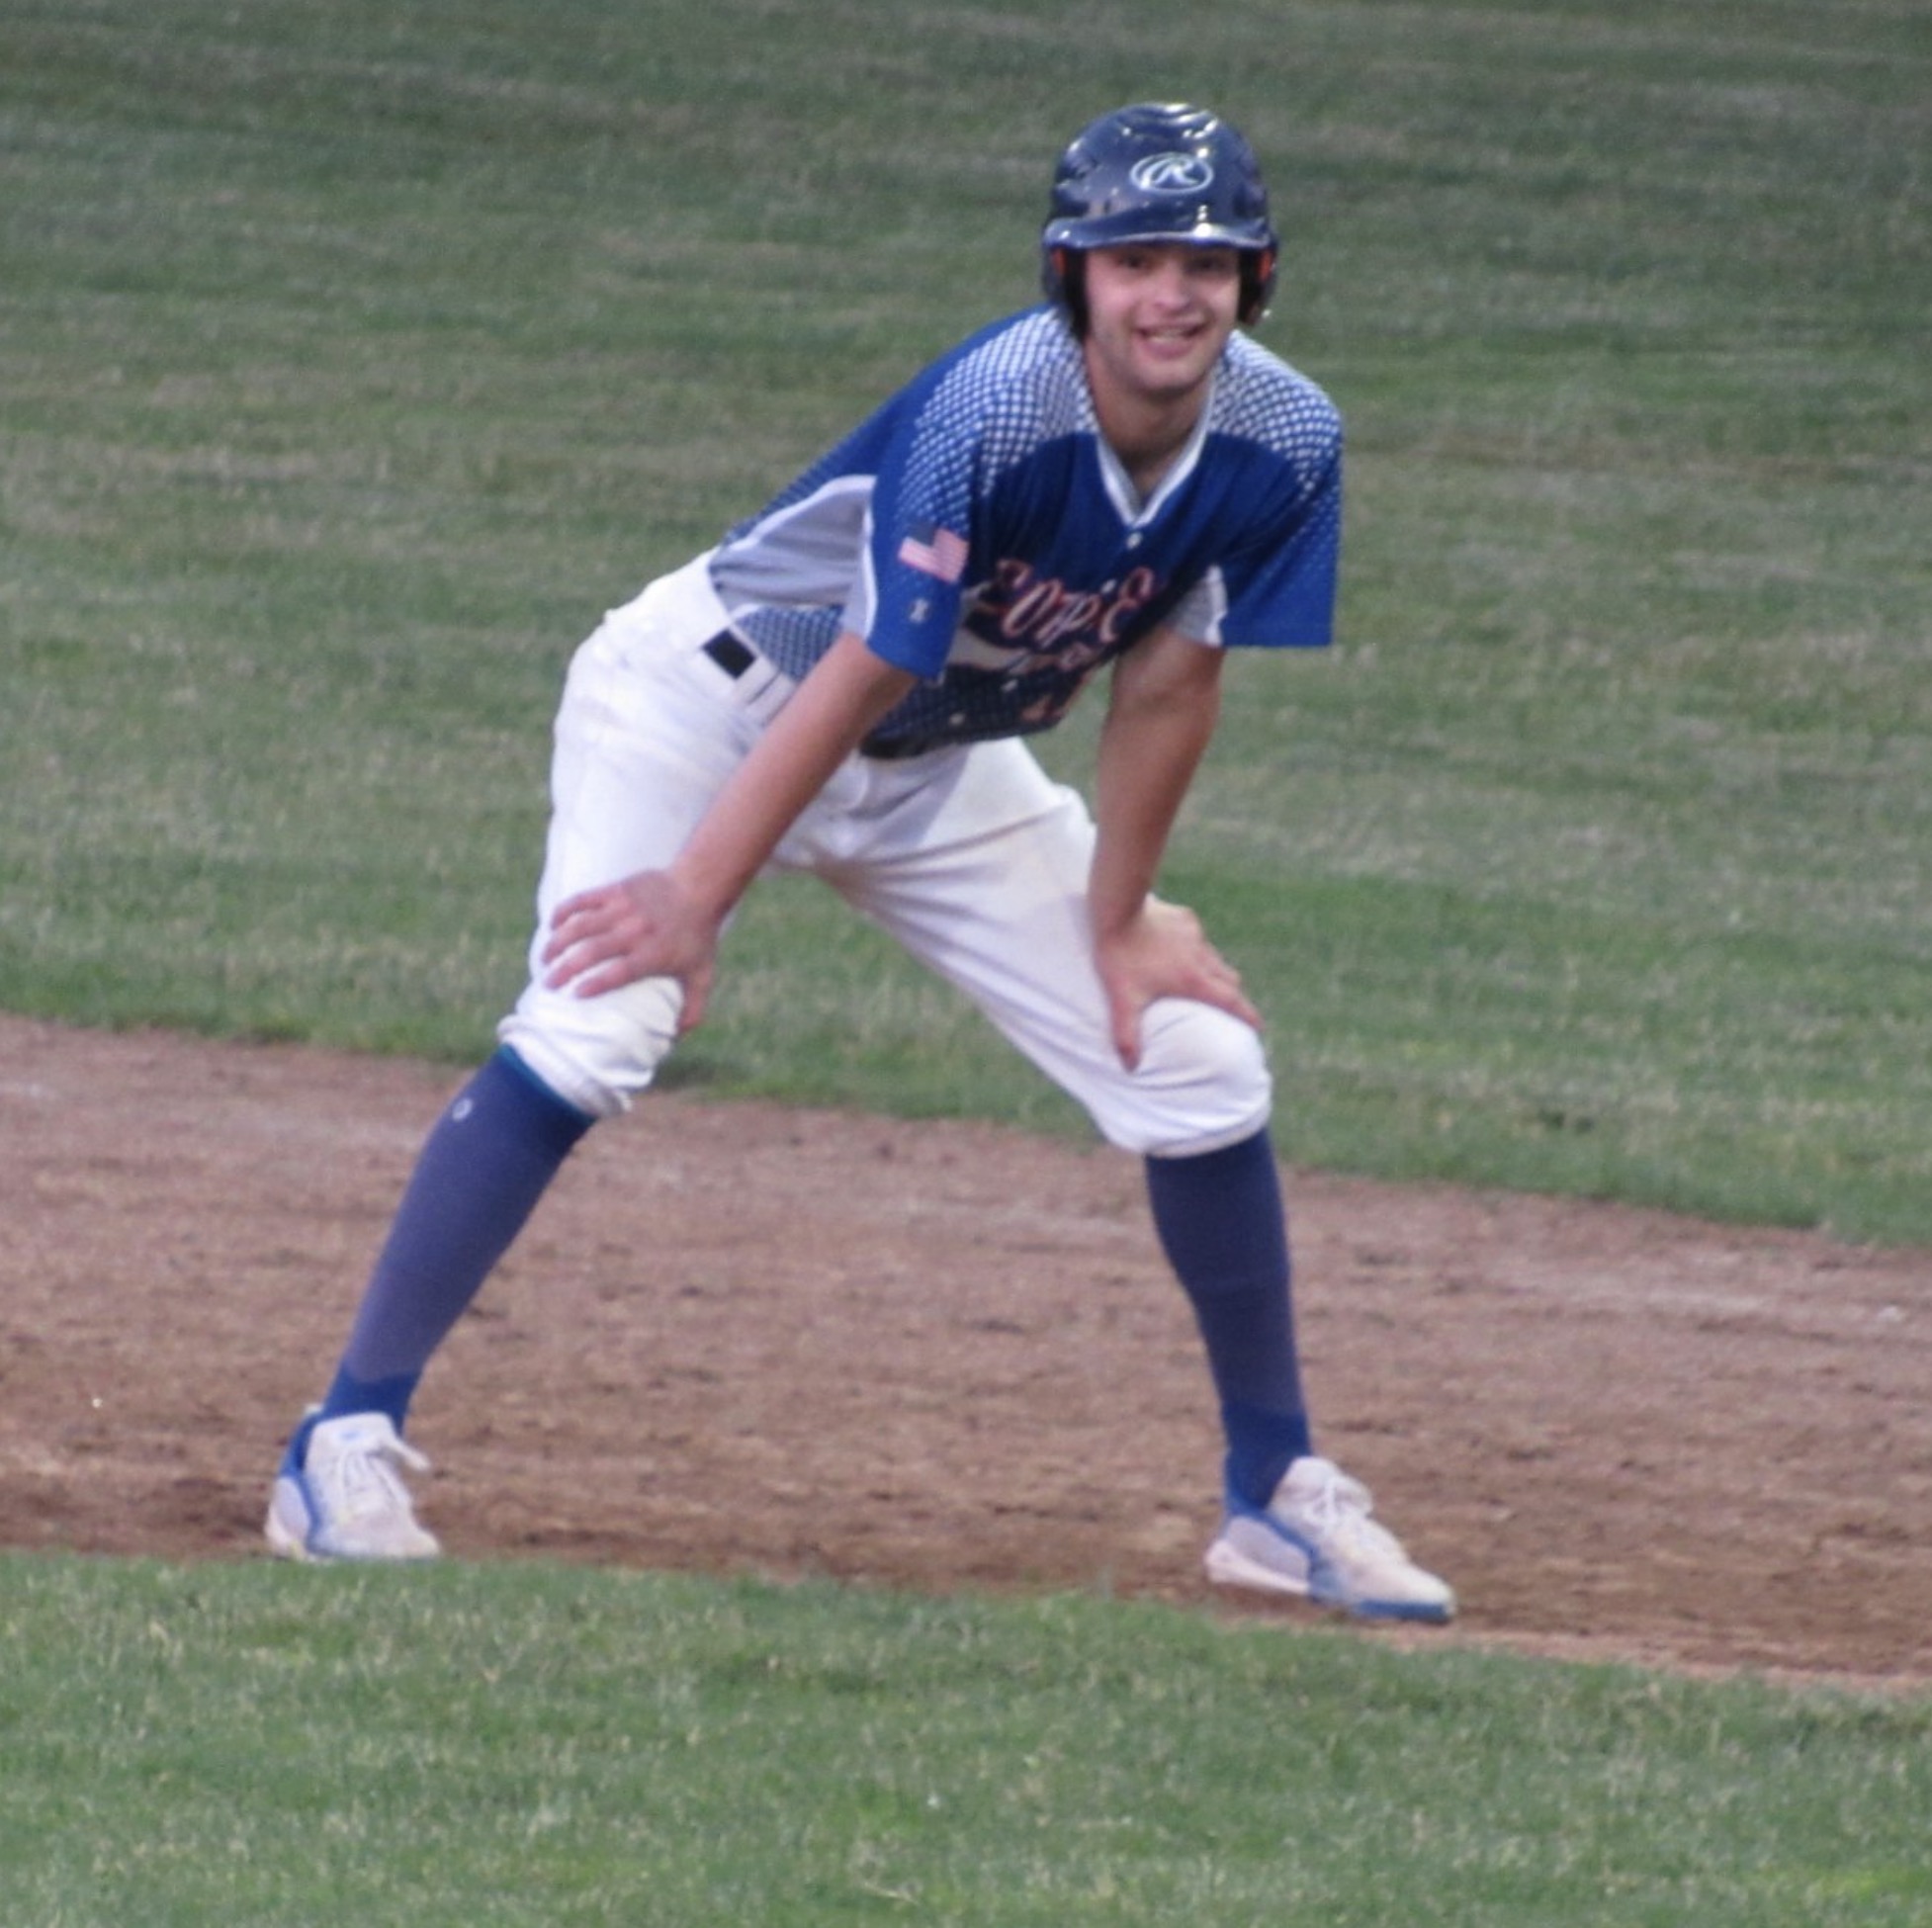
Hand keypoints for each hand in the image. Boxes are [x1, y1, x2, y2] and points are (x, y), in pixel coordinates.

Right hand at [540, 869, 719, 1030]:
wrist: (699, 888)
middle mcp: (635, 931)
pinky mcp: (615, 890)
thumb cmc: (698, 937)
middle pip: (591, 951)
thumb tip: (675, 1038)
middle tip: (548, 984)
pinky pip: (581, 900)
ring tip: (545, 960)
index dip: (595, 984)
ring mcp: (623, 908)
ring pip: (580, 925)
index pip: (618, 972)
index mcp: (653, 954)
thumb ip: (693, 1009)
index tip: (575, 995)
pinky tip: (551, 927)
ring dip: (557, 943)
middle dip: (565, 969)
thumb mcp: (702, 975)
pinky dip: (562, 912)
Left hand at [1093, 896, 1261, 1069]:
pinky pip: (1197, 937)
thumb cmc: (1121, 956)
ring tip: (1202, 980)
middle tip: (1229, 1005)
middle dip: (1232, 994)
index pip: (1230, 1002)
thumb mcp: (1122, 999)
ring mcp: (1195, 935)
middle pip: (1229, 980)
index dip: (1247, 1015)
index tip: (1260, 1027)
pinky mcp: (1184, 918)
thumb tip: (1131, 1067)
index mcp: (1193, 980)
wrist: (1118, 909)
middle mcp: (1201, 957)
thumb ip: (1126, 1035)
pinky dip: (1194, 947)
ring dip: (1213, 971)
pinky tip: (1177, 948)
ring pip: (1214, 958)